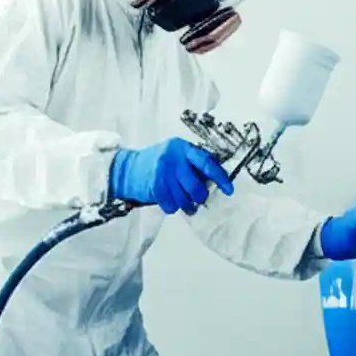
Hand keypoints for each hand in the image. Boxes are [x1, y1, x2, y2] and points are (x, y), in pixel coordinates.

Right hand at [108, 138, 233, 214]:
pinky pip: (171, 205)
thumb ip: (194, 164)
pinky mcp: (154, 187)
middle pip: (196, 187)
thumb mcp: (176, 156)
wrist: (127, 169)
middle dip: (199, 196)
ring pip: (185, 199)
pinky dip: (173, 207)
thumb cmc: (157, 163)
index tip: (228, 189)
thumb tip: (215, 181)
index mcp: (183, 148)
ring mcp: (163, 173)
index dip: (220, 178)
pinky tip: (170, 201)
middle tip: (198, 198)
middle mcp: (173, 158)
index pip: (207, 163)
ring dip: (187, 206)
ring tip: (186, 205)